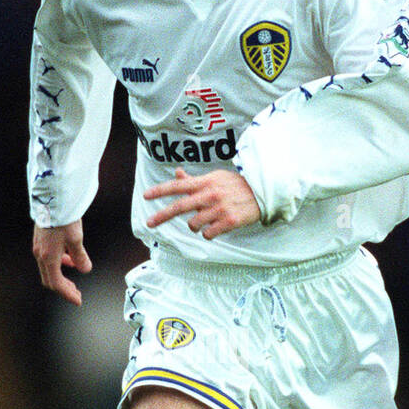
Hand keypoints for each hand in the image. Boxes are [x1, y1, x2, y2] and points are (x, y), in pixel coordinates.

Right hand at [32, 219, 91, 304]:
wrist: (51, 198)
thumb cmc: (64, 218)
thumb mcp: (76, 239)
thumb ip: (80, 257)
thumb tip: (85, 269)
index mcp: (48, 257)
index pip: (57, 283)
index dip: (67, 294)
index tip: (78, 300)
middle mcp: (40, 254)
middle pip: (50, 279)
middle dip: (64, 288)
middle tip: (76, 293)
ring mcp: (39, 247)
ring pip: (48, 269)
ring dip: (61, 276)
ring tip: (74, 278)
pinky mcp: (40, 239)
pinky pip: (48, 258)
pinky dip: (59, 263)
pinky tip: (69, 260)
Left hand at [143, 168, 261, 238]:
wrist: (263, 193)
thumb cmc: (236, 185)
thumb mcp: (216, 178)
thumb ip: (194, 180)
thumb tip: (176, 173)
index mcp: (205, 182)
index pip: (178, 186)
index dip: (160, 191)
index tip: (146, 196)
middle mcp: (210, 195)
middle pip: (179, 207)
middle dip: (161, 216)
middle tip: (149, 223)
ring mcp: (219, 209)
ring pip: (193, 224)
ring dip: (196, 225)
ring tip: (207, 220)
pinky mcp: (228, 222)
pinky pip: (208, 234)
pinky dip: (209, 233)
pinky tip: (217, 227)